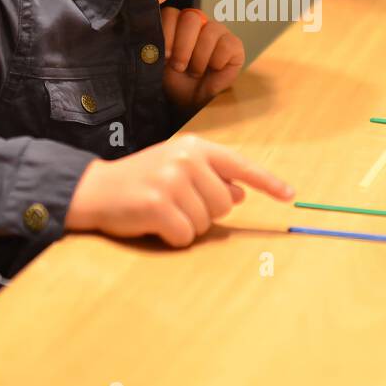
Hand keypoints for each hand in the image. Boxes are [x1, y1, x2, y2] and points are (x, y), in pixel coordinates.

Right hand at [64, 134, 293, 246]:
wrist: (96, 189)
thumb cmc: (142, 180)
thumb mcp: (178, 169)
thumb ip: (210, 178)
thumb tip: (240, 193)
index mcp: (195, 148)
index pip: (240, 165)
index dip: (267, 182)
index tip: (289, 195)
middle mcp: (185, 159)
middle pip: (225, 204)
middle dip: (205, 213)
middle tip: (177, 204)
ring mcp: (171, 181)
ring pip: (206, 222)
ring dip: (187, 225)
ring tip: (163, 211)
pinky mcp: (157, 205)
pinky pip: (186, 236)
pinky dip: (173, 237)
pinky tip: (154, 224)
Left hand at [160, 7, 243, 115]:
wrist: (188, 99)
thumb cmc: (173, 78)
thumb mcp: (158, 60)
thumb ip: (156, 42)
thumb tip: (152, 33)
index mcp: (176, 21)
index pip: (172, 13)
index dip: (167, 34)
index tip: (164, 56)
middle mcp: (198, 21)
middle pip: (191, 17)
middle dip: (183, 47)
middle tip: (179, 67)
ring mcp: (217, 30)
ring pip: (210, 31)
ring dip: (199, 58)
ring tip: (194, 72)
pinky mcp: (234, 44)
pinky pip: (227, 45)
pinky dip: (217, 61)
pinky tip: (212, 69)